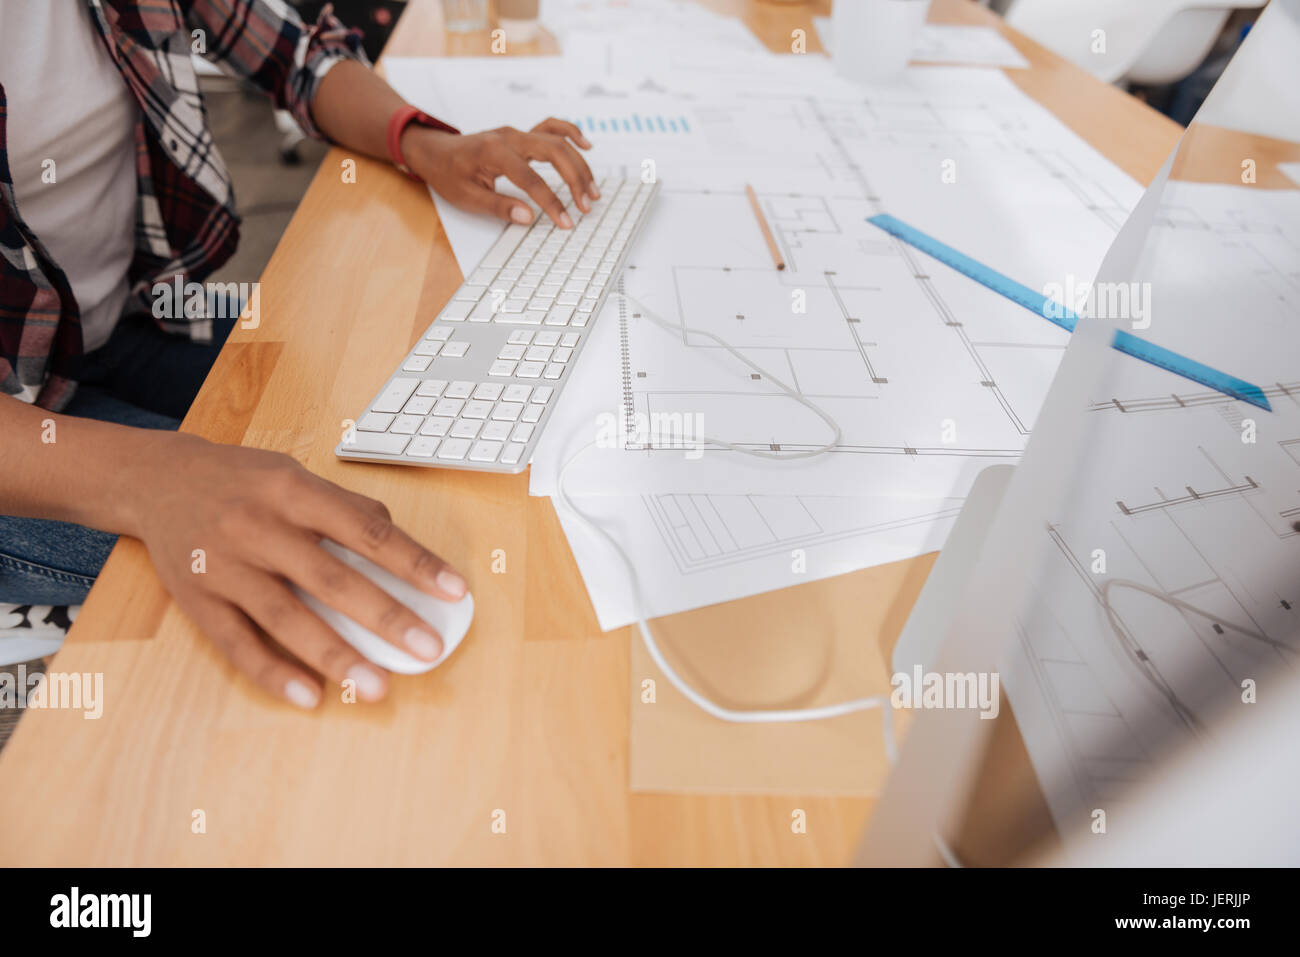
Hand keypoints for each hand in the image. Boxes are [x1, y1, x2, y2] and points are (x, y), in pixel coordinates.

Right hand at [120, 431, 466, 707]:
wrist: (156, 480)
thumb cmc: (242, 481)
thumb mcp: (294, 475)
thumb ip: (345, 508)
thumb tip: (399, 545)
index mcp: (293, 492)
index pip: (367, 531)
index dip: (415, 562)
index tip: (455, 591)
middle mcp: (259, 528)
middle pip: (331, 579)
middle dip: (385, 617)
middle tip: (427, 649)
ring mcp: (225, 567)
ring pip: (286, 618)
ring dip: (336, 655)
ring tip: (377, 686)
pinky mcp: (196, 600)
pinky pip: (238, 644)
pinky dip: (274, 673)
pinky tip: (310, 696)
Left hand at [404, 117, 598, 227]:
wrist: (435, 152)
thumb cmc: (448, 173)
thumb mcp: (466, 196)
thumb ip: (499, 206)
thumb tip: (528, 217)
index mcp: (494, 152)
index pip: (531, 179)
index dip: (552, 203)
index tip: (566, 222)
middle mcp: (510, 137)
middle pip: (554, 152)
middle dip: (575, 179)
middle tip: (586, 205)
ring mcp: (517, 133)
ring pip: (557, 141)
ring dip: (579, 163)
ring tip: (592, 189)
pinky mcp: (521, 135)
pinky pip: (551, 128)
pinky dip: (570, 133)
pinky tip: (586, 145)